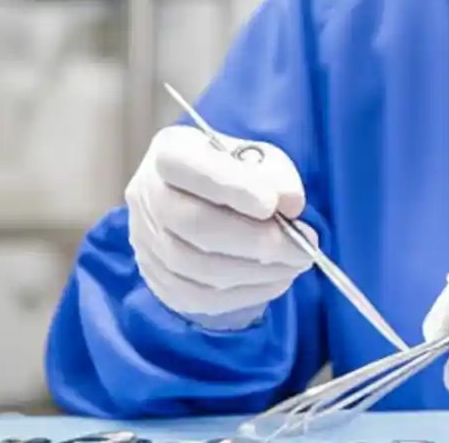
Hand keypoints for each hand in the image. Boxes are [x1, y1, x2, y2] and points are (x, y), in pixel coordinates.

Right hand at [126, 125, 315, 322]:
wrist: (205, 199)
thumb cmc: (234, 172)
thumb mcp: (259, 156)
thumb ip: (276, 174)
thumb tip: (290, 205)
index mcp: (170, 152)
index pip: (189, 167)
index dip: (230, 187)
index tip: (272, 205)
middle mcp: (146, 195)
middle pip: (194, 225)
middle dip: (257, 242)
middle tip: (304, 248)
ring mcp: (145, 240)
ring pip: (196, 267)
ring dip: (256, 272)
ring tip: (296, 264)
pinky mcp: (156, 277)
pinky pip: (196, 296)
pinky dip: (243, 294)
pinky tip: (275, 281)